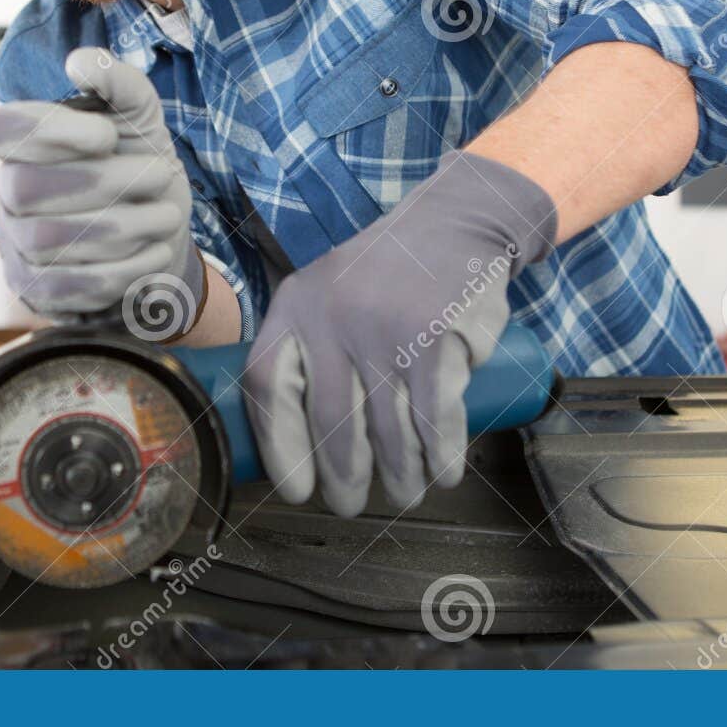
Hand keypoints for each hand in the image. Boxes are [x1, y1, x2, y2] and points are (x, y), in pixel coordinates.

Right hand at [0, 47, 205, 336]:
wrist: (160, 240)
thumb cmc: (141, 171)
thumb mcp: (143, 123)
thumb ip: (121, 85)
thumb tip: (81, 62)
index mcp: (24, 146)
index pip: (4, 130)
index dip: (51, 130)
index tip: (107, 135)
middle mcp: (8, 194)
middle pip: (27, 187)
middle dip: (104, 181)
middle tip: (160, 174)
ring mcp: (18, 247)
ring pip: (50, 239)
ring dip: (124, 225)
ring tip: (168, 214)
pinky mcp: (40, 292)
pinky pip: (69, 284)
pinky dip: (124, 267)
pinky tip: (157, 250)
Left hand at [242, 149, 557, 515]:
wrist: (457, 222)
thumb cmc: (387, 274)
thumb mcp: (329, 294)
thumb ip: (307, 350)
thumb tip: (295, 444)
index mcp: (296, 306)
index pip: (269, 385)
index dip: (280, 447)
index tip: (298, 488)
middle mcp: (334, 316)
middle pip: (331, 422)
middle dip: (344, 478)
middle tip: (350, 504)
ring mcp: (387, 328)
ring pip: (387, 430)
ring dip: (399, 476)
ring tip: (404, 492)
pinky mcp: (437, 339)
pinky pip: (434, 419)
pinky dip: (441, 456)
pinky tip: (444, 471)